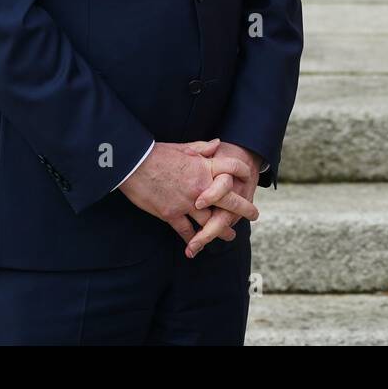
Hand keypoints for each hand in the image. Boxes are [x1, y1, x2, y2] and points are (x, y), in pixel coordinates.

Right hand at [118, 140, 258, 247]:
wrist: (134, 164)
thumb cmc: (157, 153)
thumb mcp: (183, 147)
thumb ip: (203, 148)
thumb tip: (218, 143)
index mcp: (204, 167)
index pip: (232, 168)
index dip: (243, 171)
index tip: (248, 177)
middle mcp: (200, 187)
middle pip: (229, 200)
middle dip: (243, 208)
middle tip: (253, 214)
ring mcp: (186, 203)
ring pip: (210, 221)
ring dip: (221, 230)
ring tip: (229, 235)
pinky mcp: (171, 214)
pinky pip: (186, 231)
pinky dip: (193, 240)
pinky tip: (197, 245)